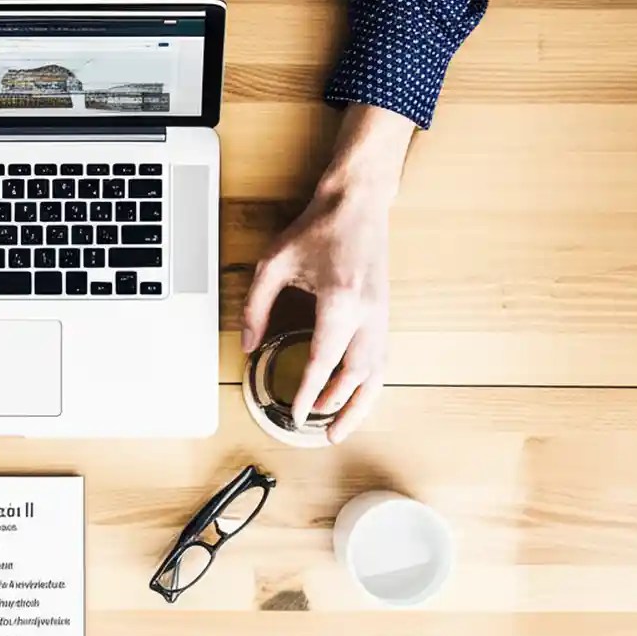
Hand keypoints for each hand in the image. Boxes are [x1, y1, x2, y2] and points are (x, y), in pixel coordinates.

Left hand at [241, 105, 413, 443]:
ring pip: (378, 372)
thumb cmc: (318, 228)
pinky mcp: (386, 312)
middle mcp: (368, 313)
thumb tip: (250, 345)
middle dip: (339, 409)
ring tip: (340, 426)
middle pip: (358, 377)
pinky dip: (370, 383)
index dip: (308, 392)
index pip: (324, 361)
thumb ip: (257, 307)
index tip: (296, 414)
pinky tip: (356, 396)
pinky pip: (382, 358)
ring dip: (360, 403)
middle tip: (321, 433)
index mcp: (340, 302)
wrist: (359, 202)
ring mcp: (382, 314)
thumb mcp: (273, 263)